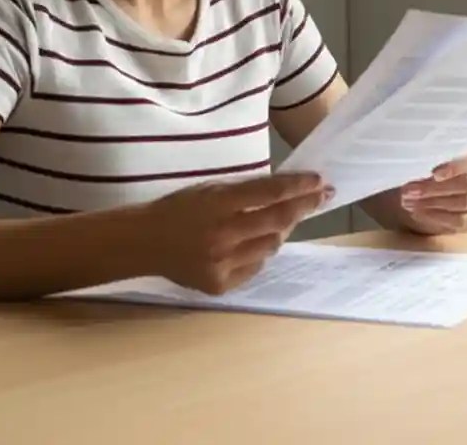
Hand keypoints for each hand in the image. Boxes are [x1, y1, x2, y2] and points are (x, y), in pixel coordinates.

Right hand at [141, 172, 331, 293]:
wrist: (143, 243)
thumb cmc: (178, 209)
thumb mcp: (209, 190)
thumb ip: (245, 191)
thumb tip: (287, 189)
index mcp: (217, 204)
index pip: (269, 193)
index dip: (298, 186)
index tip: (319, 180)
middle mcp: (222, 236)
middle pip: (278, 222)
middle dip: (305, 207)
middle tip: (323, 196)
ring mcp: (222, 264)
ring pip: (271, 247)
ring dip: (282, 231)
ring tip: (284, 219)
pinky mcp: (220, 285)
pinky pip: (255, 267)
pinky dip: (260, 253)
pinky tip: (253, 243)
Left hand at [395, 150, 466, 235]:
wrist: (430, 200)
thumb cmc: (432, 178)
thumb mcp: (430, 167)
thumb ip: (430, 164)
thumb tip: (418, 166)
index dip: (454, 167)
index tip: (433, 173)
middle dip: (435, 188)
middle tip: (410, 191)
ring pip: (464, 203)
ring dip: (433, 203)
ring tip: (409, 203)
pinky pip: (461, 222)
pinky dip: (437, 217)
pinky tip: (420, 214)